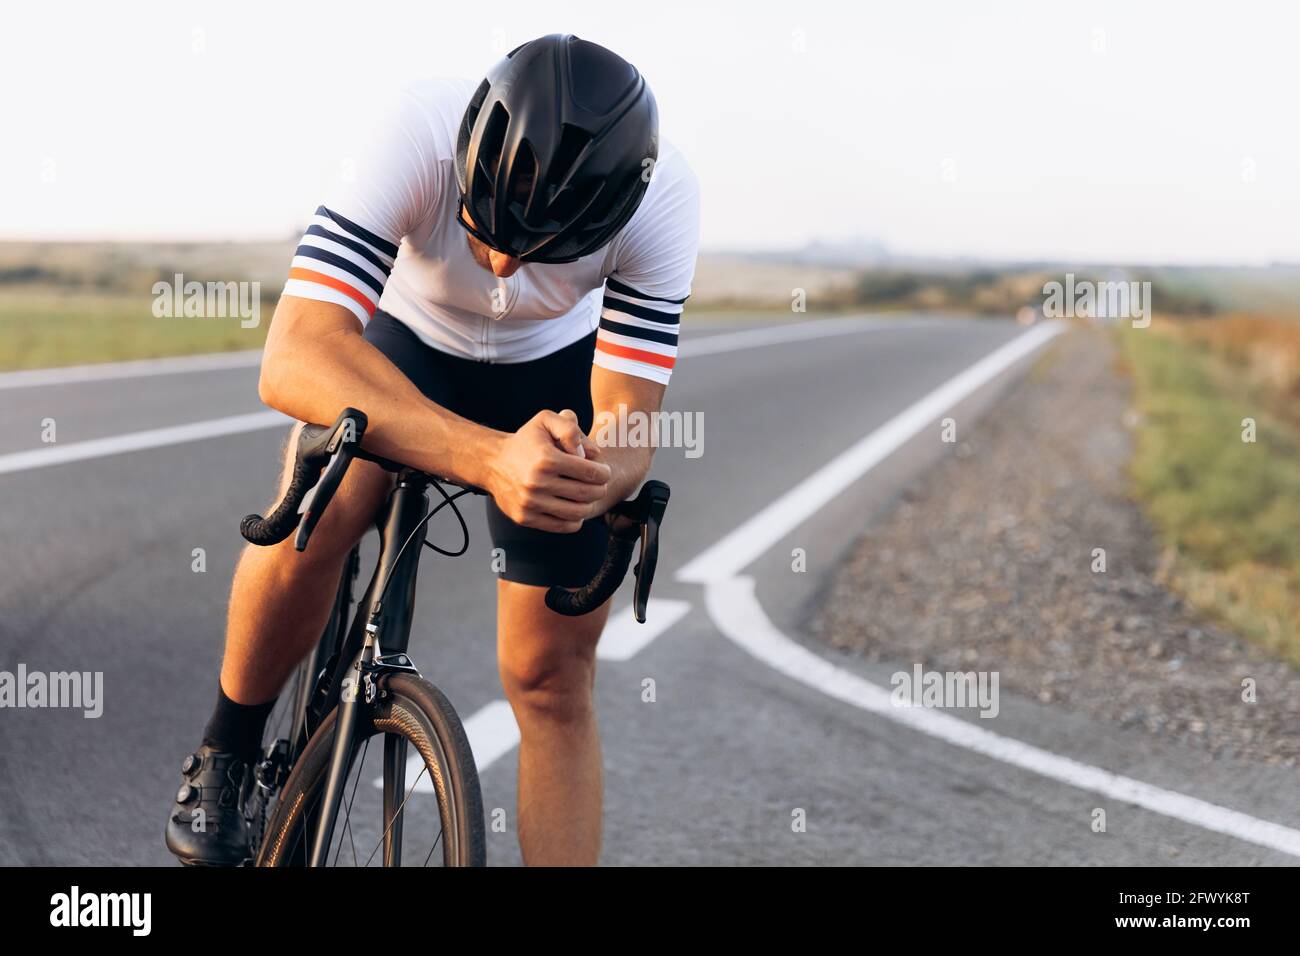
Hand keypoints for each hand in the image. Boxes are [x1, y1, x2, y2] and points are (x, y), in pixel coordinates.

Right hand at [487, 410, 610, 532]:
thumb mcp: (546, 420)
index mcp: (546, 459)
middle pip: (587, 493)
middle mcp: (537, 483)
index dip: (604, 473)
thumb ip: (570, 428)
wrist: (493, 462)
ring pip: (577, 512)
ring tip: (587, 496)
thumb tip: (590, 454)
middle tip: (599, 484)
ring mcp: (530, 503)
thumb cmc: (526, 441)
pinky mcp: (525, 518)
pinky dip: (575, 520)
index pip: (590, 472)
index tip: (604, 472)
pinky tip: (574, 509)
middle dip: (600, 489)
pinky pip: (562, 526)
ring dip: (589, 505)